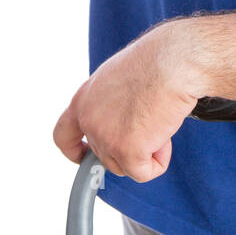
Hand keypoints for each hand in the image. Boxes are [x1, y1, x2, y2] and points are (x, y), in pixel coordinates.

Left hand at [52, 21, 203, 182]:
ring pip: (124, 166)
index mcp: (84, 99)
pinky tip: (165, 137)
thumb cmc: (154, 62)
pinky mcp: (127, 151)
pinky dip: (158, 162)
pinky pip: (143, 173)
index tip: (84, 156)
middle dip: (128, 148)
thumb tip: (121, 121)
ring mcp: (105, 137)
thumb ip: (109, 104)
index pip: (64, 135)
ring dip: (145, 153)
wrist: (171, 63)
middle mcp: (89, 119)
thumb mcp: (117, 79)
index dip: (74, 150)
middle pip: (103, 155)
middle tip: (150, 126)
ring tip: (159, 123)